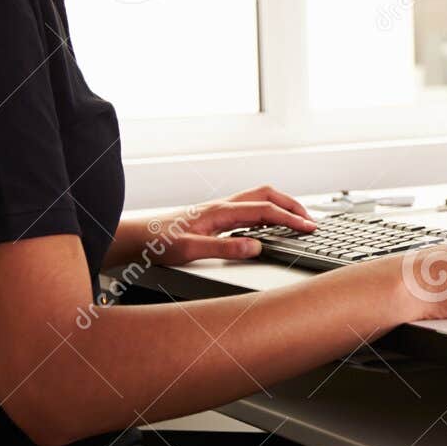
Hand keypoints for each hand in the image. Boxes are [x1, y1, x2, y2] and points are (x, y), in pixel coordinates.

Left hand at [140, 185, 317, 266]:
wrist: (136, 237)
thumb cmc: (158, 243)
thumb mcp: (190, 251)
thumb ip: (225, 248)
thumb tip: (256, 246)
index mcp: (221, 211)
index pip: (265, 211)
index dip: (290, 219)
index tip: (309, 228)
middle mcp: (222, 205)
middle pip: (268, 195)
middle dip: (293, 206)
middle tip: (310, 221)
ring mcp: (219, 208)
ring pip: (259, 197)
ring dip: (281, 205)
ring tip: (296, 219)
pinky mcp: (215, 214)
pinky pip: (250, 205)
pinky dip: (268, 209)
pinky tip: (268, 223)